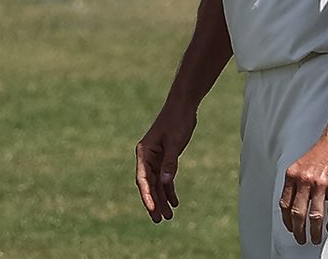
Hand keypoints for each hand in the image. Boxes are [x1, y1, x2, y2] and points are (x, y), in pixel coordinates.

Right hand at [135, 105, 196, 221]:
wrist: (183, 106)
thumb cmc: (177, 121)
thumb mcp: (175, 143)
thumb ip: (169, 163)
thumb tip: (165, 183)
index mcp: (144, 152)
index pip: (143, 178)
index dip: (147, 195)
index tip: (152, 209)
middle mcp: (147, 157)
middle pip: (149, 184)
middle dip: (154, 202)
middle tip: (159, 220)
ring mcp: (155, 158)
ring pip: (157, 183)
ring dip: (162, 198)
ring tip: (168, 216)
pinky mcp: (165, 157)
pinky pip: (165, 177)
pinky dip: (169, 189)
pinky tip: (174, 201)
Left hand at [280, 129, 327, 244]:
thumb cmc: (325, 149)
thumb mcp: (304, 163)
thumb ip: (299, 181)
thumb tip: (297, 201)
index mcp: (294, 174)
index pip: (285, 203)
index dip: (287, 219)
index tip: (290, 227)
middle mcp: (304, 179)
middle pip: (297, 213)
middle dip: (299, 230)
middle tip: (301, 239)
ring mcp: (320, 184)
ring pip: (314, 216)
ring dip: (315, 231)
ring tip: (316, 238)